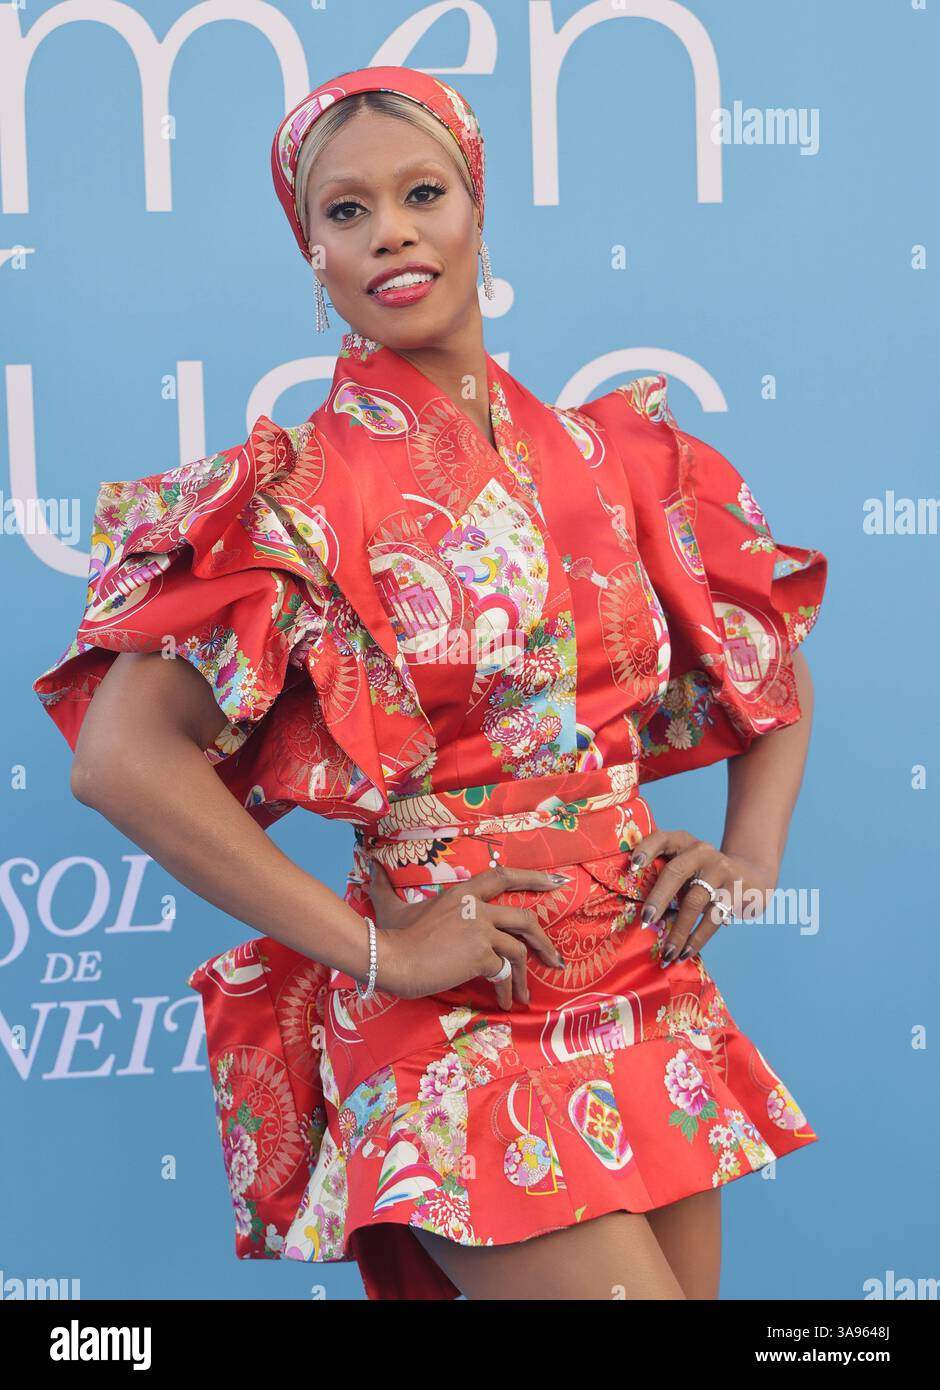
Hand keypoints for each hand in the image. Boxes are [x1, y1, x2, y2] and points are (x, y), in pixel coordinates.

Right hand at [366, 860, 567, 1009]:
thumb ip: (384, 886)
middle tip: (554, 959)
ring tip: (525, 995)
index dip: (534, 878)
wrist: (387, 958)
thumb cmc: (389, 935)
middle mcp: (477, 907)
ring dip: (525, 976)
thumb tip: (370, 867)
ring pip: (518, 951)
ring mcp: (481, 931)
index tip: (558, 882)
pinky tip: (504, 1002)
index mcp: (462, 892)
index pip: (505, 876)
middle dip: (544, 941)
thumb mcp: (390, 906)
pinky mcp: (480, 956)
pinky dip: (507, 990)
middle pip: (525, 918)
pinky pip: (503, 974)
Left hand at [628, 830, 777, 965]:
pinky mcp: (736, 889)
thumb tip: (634, 912)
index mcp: (682, 842)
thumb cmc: (702, 876)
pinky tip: (686, 952)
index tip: (631, 867)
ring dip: (679, 931)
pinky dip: (697, 938)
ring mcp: (720, 868)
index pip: (661, 838)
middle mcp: (700, 851)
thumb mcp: (685, 866)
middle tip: (645, 921)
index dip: (645, 850)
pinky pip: (713, 917)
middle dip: (658, 899)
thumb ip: (663, 876)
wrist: (751, 876)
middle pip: (676, 872)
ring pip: (694, 901)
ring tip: (667, 953)